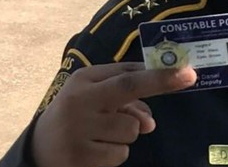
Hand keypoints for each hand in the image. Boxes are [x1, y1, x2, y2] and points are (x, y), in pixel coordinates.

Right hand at [31, 62, 196, 166]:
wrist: (39, 148)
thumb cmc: (78, 114)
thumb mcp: (95, 97)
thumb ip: (127, 99)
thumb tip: (150, 123)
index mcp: (84, 81)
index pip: (127, 75)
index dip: (159, 73)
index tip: (187, 69)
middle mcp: (79, 101)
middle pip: (128, 89)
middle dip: (161, 81)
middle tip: (189, 77)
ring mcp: (77, 130)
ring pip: (131, 129)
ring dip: (127, 133)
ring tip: (102, 134)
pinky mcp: (78, 157)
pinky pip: (120, 154)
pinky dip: (115, 153)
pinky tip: (95, 149)